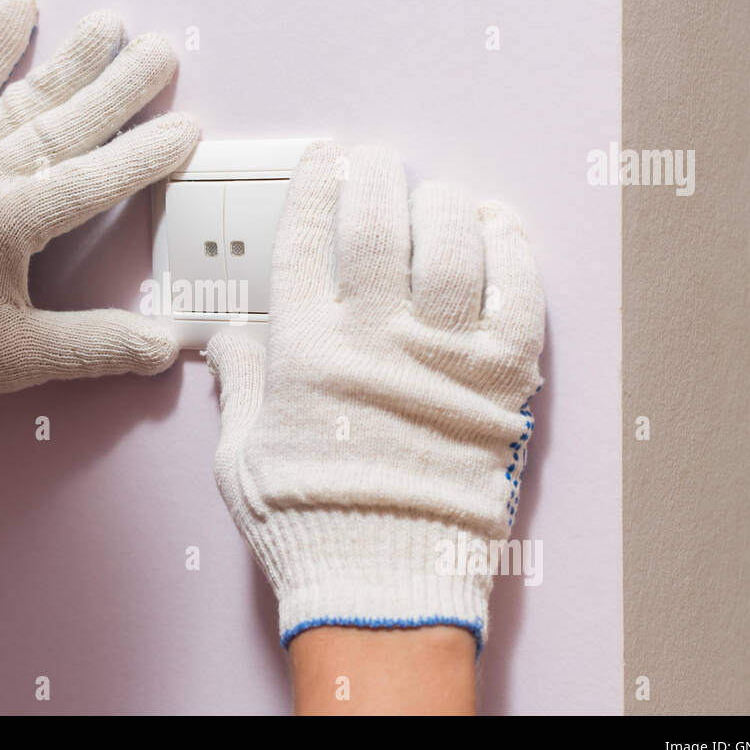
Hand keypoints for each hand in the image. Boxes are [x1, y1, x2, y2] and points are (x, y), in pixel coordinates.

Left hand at [0, 0, 198, 418]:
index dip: (141, 156)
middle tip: (161, 52)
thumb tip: (163, 345)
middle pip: (60, 125)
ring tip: (110, 25)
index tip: (185, 131)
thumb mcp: (24, 358)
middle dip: (116, 87)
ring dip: (69, 61)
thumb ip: (99, 346)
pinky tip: (16, 7)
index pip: (87, 181)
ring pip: (20, 99)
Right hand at [206, 142, 544, 650]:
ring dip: (443, 202)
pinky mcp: (503, 382)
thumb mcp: (242, 457)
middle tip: (377, 164)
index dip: (314, 186)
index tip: (324, 161)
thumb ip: (241, 383)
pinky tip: (497, 227)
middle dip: (376, 175)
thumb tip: (229, 337)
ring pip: (453, 241)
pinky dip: (512, 248)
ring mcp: (444, 357)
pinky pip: (519, 291)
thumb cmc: (311, 528)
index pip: (307, 238)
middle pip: (379, 222)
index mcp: (306, 353)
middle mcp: (374, 341)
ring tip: (436, 194)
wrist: (385, 589)